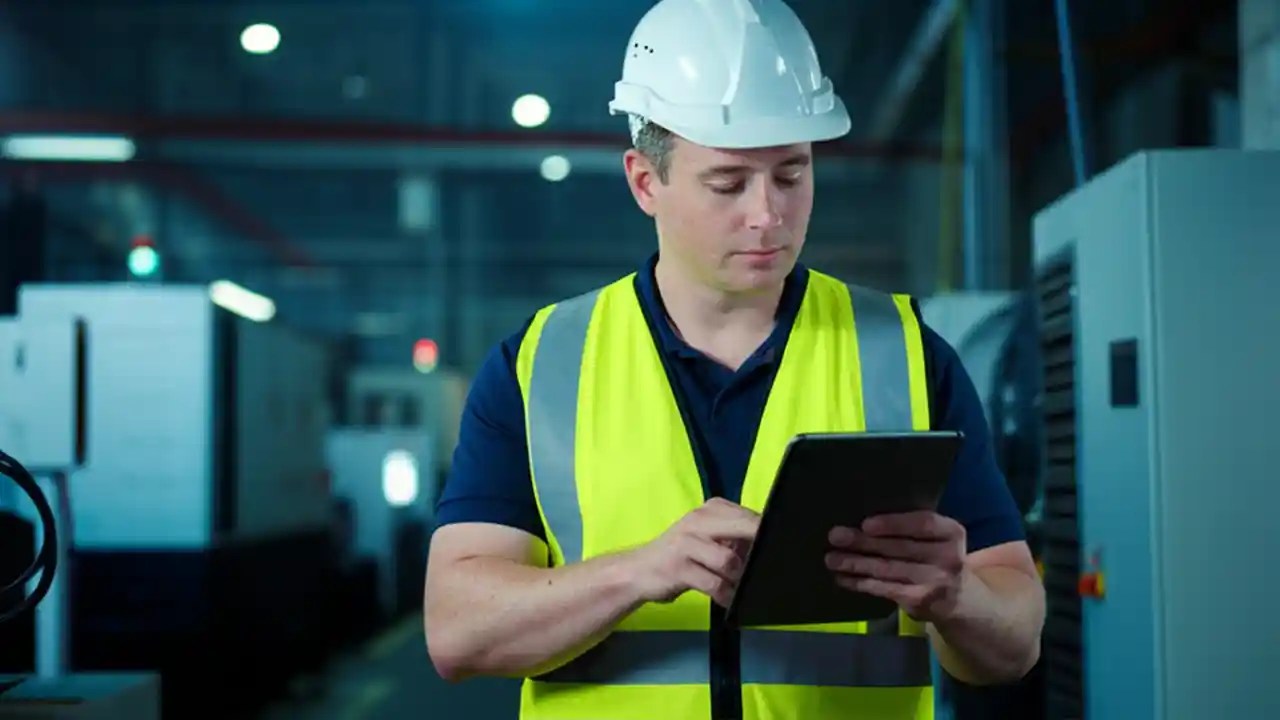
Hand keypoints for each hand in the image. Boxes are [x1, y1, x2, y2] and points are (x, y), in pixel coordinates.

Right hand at [627, 498, 759, 607]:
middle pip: (745, 528)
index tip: (777, 551)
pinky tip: (726, 598)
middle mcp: (699, 519)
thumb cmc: (681, 556)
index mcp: (711, 509)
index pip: (750, 516)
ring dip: (738, 579)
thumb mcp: (708, 539)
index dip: (768, 535)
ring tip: (738, 587)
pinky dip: (725, 594)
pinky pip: (714, 583)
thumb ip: (736, 538)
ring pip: (729, 560)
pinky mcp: (677, 567)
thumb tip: (772, 546)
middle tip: (765, 570)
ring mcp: (686, 542)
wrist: (638, 571)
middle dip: (759, 551)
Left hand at [825, 511, 966, 622]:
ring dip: (855, 563)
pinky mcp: (920, 602)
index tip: (866, 524)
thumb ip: (913, 528)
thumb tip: (863, 523)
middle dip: (863, 542)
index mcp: (952, 533)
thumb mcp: (937, 538)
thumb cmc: (937, 557)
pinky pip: (884, 589)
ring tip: (831, 558)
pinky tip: (842, 577)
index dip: (894, 524)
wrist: (960, 600)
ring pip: (888, 570)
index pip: (924, 524)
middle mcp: (948, 558)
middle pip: (899, 548)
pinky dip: (861, 583)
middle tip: (835, 536)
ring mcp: (935, 583)